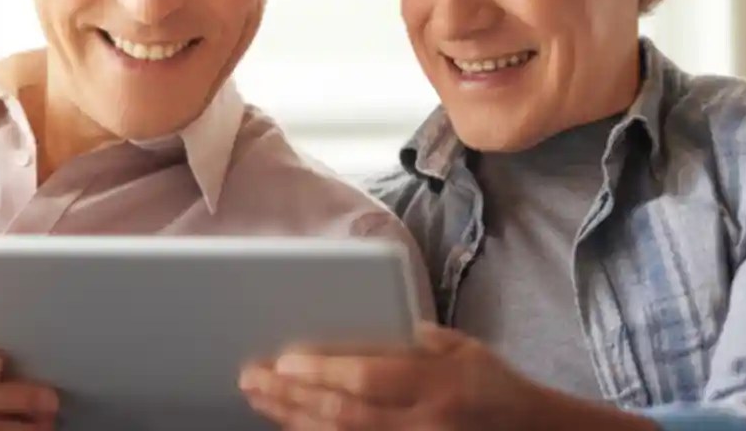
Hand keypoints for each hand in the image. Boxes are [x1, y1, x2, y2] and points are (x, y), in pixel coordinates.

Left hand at [239, 323, 655, 430]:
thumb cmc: (493, 384)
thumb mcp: (462, 347)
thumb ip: (413, 337)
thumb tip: (361, 324)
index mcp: (440, 383)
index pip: (371, 377)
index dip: (324, 371)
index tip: (283, 359)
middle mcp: (424, 422)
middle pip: (345, 413)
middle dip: (293, 396)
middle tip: (252, 377)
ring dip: (294, 419)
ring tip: (259, 398)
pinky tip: (292, 424)